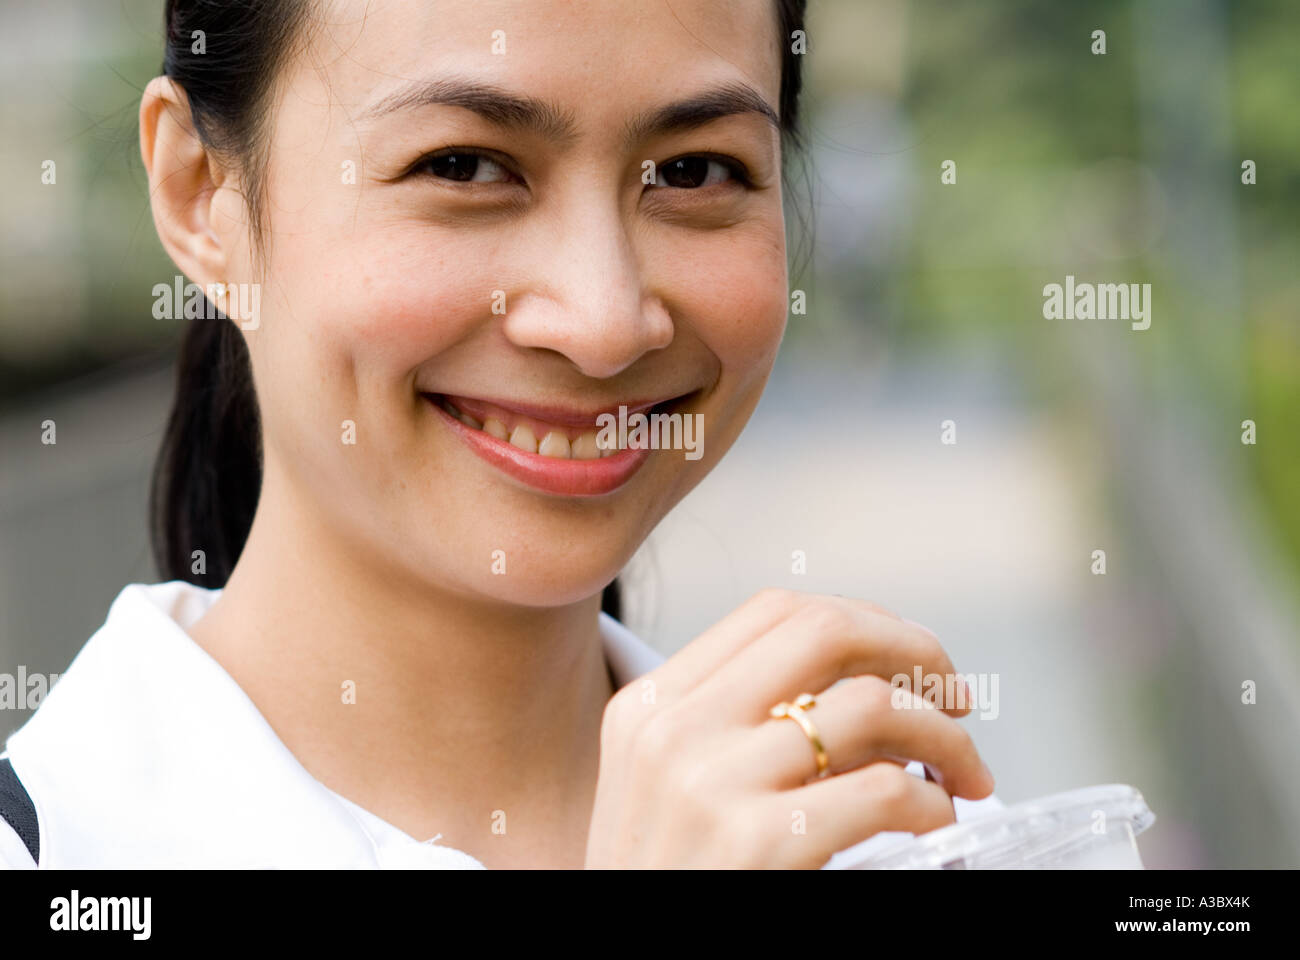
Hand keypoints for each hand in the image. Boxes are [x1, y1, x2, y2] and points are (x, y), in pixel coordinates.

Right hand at [585, 589, 994, 867]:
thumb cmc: (669, 883)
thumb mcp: (659, 784)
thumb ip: (725, 726)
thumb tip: (857, 685)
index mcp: (651, 706)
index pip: (776, 611)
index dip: (865, 622)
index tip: (906, 659)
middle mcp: (674, 732)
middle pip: (825, 631)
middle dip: (915, 652)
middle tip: (954, 697)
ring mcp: (711, 786)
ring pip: (872, 705)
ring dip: (944, 737)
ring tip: (960, 774)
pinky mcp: (758, 847)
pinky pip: (883, 791)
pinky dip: (932, 804)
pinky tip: (932, 823)